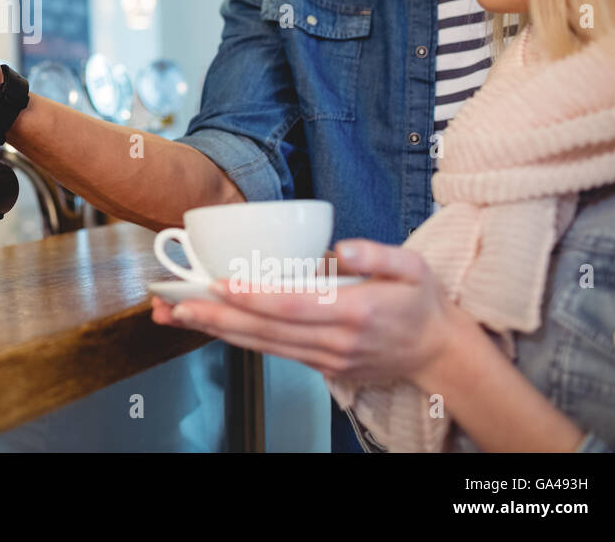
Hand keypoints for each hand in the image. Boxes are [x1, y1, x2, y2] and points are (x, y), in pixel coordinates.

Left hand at [150, 240, 461, 383]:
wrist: (438, 353)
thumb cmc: (421, 302)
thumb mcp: (414, 266)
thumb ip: (379, 254)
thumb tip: (343, 247)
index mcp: (355, 312)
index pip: (293, 305)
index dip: (254, 297)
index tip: (220, 284)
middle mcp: (335, 341)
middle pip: (266, 330)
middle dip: (217, 317)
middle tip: (176, 306)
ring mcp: (326, 358)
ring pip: (262, 345)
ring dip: (218, 331)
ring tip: (178, 316)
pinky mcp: (320, 367)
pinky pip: (272, 352)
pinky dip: (239, 340)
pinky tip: (212, 327)